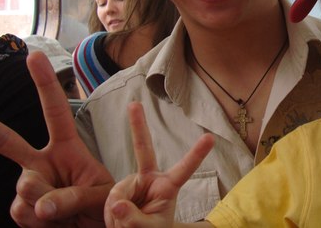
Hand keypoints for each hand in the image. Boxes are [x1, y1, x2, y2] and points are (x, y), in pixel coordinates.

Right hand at [0, 51, 113, 226]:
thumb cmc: (104, 205)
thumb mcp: (100, 195)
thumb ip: (72, 197)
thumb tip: (39, 205)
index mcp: (68, 148)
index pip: (56, 112)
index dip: (45, 84)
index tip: (34, 56)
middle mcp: (42, 162)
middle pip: (10, 143)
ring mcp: (29, 184)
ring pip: (25, 188)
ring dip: (46, 204)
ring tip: (66, 212)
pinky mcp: (20, 208)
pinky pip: (21, 212)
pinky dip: (39, 223)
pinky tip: (51, 223)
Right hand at [105, 102, 213, 227]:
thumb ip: (134, 219)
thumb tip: (117, 204)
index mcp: (169, 186)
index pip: (185, 169)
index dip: (196, 154)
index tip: (210, 137)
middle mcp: (151, 178)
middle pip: (143, 149)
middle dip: (138, 125)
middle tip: (134, 104)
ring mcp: (134, 182)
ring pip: (119, 192)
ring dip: (118, 213)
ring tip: (126, 224)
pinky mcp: (120, 190)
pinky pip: (110, 200)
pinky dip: (111, 214)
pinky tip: (117, 220)